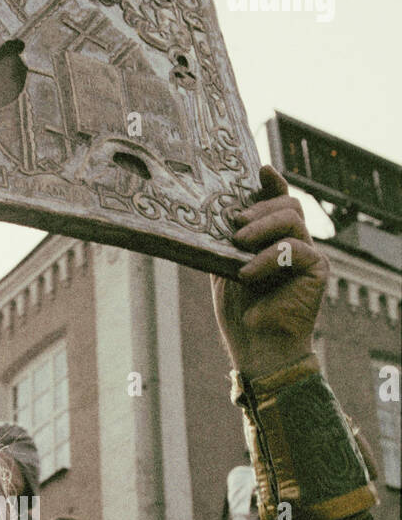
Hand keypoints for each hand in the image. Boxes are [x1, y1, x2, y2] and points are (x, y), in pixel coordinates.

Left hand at [212, 166, 328, 378]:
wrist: (257, 348)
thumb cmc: (241, 313)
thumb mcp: (222, 269)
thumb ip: (223, 242)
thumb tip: (202, 214)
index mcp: (275, 238)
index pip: (278, 200)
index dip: (272, 182)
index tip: (259, 170)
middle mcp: (295, 242)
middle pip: (288, 203)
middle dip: (259, 207)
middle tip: (233, 222)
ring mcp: (308, 255)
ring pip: (293, 219)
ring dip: (262, 226)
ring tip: (237, 244)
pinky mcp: (317, 270)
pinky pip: (295, 249)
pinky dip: (268, 258)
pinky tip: (247, 273)